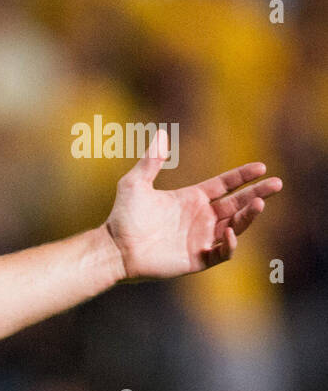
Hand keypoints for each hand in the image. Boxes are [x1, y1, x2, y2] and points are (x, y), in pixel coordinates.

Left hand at [104, 129, 282, 281]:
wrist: (114, 247)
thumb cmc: (122, 216)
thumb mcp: (135, 183)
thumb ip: (151, 161)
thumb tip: (159, 133)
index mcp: (191, 199)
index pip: (225, 185)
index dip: (243, 177)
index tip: (261, 167)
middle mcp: (200, 218)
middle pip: (237, 204)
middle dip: (258, 194)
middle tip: (277, 184)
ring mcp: (200, 238)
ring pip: (235, 225)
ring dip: (248, 216)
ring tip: (259, 203)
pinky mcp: (197, 258)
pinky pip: (222, 252)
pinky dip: (230, 243)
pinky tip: (230, 231)